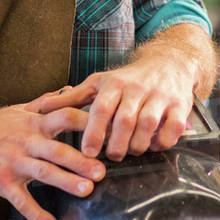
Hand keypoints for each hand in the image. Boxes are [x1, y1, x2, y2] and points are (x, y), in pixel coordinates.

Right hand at [0, 91, 104, 219]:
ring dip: (66, 182)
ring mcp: (13, 161)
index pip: (67, 116)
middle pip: (59, 147)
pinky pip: (20, 200)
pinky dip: (36, 214)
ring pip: (44, 172)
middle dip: (82, 159)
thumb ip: (46, 101)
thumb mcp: (18, 109)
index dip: (89, 122)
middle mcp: (26, 140)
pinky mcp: (0, 181)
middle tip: (104, 169)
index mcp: (34, 122)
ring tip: (87, 190)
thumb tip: (70, 89)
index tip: (109, 130)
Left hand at [37, 60, 195, 161]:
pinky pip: (171, 130)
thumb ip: (71, 98)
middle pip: (124, 121)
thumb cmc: (128, 78)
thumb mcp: (98, 83)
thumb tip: (40, 108)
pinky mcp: (180, 105)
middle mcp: (138, 88)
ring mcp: (160, 96)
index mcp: (115, 83)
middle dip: (115, 145)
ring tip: (129, 152)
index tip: (87, 152)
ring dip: (136, 146)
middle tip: (110, 157)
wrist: (169, 63)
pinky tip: (152, 146)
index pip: (101, 109)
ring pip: (147, 126)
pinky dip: (160, 143)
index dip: (93, 133)